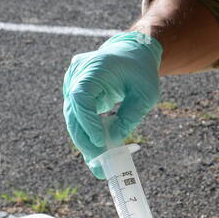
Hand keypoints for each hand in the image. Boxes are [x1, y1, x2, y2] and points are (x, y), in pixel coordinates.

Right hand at [62, 32, 163, 178]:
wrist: (134, 52)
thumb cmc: (142, 71)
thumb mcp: (146, 94)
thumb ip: (130, 117)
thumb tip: (113, 141)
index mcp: (95, 67)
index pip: (81, 96)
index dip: (87, 121)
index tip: (100, 141)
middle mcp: (77, 74)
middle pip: (73, 111)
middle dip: (85, 139)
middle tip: (99, 163)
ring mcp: (73, 83)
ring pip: (73, 118)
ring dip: (84, 141)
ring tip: (98, 165)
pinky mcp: (75, 93)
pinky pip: (78, 116)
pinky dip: (87, 134)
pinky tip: (96, 153)